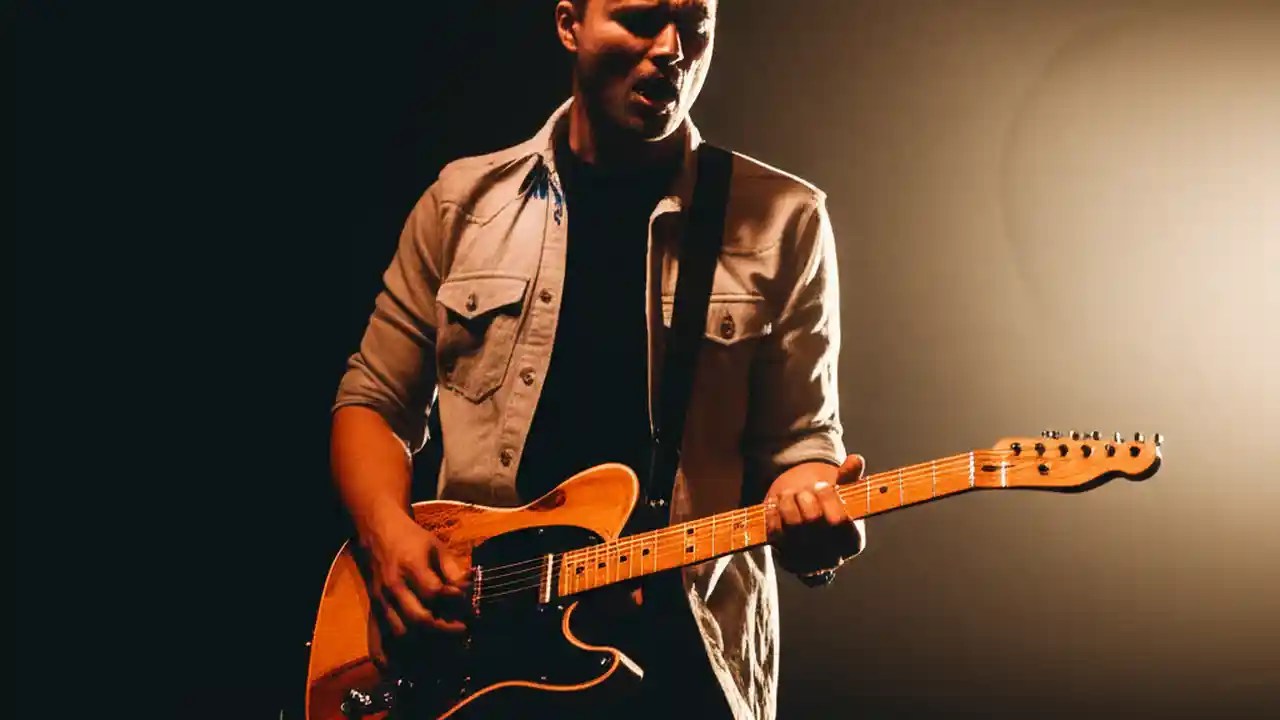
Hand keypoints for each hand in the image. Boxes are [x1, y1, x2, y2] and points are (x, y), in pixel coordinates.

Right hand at [360, 511, 471, 636]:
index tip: (468, 603)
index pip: (434, 592)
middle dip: (444, 629)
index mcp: (411, 566)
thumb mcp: (436, 547)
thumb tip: (469, 592)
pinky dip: (408, 642)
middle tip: (462, 629)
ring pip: (402, 633)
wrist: (377, 533)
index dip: (454, 601)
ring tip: (444, 634)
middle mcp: (394, 586)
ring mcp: (382, 600)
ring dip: (425, 639)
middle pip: (418, 619)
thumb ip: (452, 570)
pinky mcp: (375, 608)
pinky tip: (424, 640)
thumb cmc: (411, 539)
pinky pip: (390, 634)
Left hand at [764, 454, 864, 576]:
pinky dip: (774, 515)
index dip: (829, 499)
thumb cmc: (828, 507)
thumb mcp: (841, 492)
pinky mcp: (786, 560)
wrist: (806, 527)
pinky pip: (776, 535)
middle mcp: (832, 557)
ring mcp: (808, 562)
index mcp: (853, 542)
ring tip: (789, 494)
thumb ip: (849, 477)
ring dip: (789, 503)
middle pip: (814, 521)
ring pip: (793, 526)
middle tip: (804, 490)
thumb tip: (856, 460)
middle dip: (806, 498)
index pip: (841, 521)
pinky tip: (776, 504)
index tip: (821, 485)